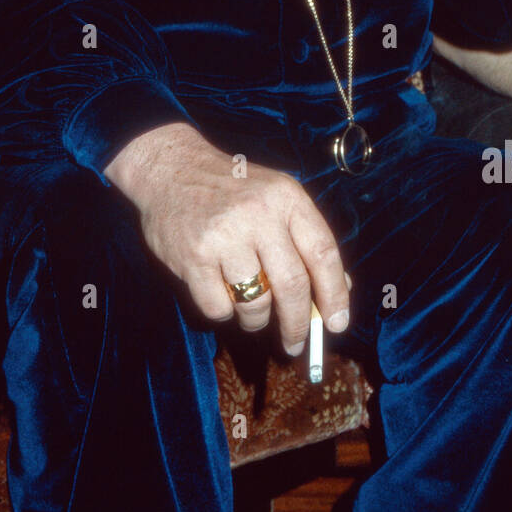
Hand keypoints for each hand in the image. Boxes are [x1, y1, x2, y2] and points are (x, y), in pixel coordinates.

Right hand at [105, 122, 350, 353]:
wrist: (172, 168)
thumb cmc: (233, 189)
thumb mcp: (277, 197)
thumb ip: (307, 239)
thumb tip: (338, 290)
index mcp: (286, 198)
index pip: (323, 253)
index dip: (334, 294)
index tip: (337, 323)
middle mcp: (258, 215)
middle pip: (292, 285)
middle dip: (298, 324)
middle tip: (296, 343)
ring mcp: (224, 236)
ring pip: (256, 304)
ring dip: (258, 320)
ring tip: (253, 315)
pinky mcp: (193, 256)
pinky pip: (218, 308)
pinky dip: (224, 311)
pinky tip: (220, 292)